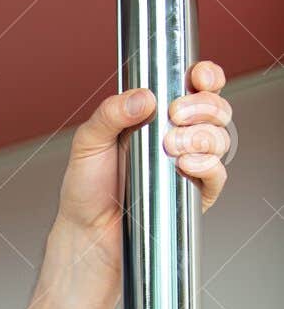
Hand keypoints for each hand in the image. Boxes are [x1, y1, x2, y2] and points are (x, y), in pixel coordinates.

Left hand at [56, 60, 233, 263]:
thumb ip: (111, 113)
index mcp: (157, 117)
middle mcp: (179, 137)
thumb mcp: (89, 141)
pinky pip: (218, 175)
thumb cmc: (87, 187)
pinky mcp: (193, 195)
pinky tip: (185, 165)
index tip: (198, 77)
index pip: (195, 88)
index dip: (206, 77)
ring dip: (203, 136)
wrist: (87, 232)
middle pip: (216, 109)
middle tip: (175, 115)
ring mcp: (190, 166)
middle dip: (204, 106)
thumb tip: (145, 98)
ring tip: (172, 146)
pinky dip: (208, 165)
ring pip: (221, 138)